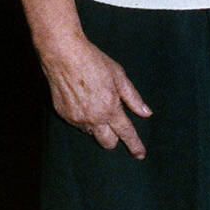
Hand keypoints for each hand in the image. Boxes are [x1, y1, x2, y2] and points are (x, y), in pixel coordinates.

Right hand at [39, 34, 151, 158]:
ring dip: (97, 125)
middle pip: (108, 143)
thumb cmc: (93, 61)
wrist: (63, 54)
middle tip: (113, 122)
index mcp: (110, 108)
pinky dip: (83, 117)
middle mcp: (93, 118)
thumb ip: (133, 98)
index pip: (126, 133)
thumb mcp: (119, 75)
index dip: (135, 146)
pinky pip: (78, 124)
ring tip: (94, 101)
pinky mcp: (63, 115)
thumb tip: (146, 113)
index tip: (140, 155)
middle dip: (113, 138)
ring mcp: (76, 119)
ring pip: (92, 133)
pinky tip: (81, 99)